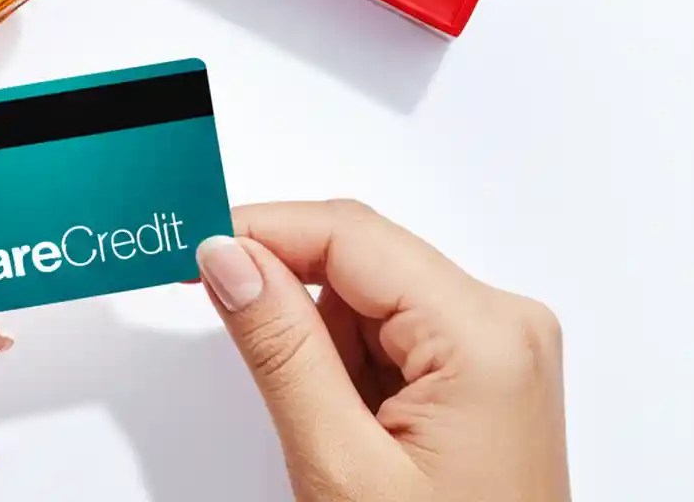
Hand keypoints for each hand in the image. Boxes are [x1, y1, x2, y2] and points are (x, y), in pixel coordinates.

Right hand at [196, 201, 568, 501]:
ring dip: (318, 342)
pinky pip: (387, 335)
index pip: (350, 235)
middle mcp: (502, 328)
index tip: (192, 243)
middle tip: (218, 320)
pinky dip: (343, 367)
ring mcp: (495, 352)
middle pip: (360, 261)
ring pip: (367, 298)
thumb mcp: (340, 464)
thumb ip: (280, 348)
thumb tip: (228, 259)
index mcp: (484, 337)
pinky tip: (346, 422)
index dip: (262, 229)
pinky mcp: (478, 376)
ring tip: (322, 424)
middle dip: (286, 292)